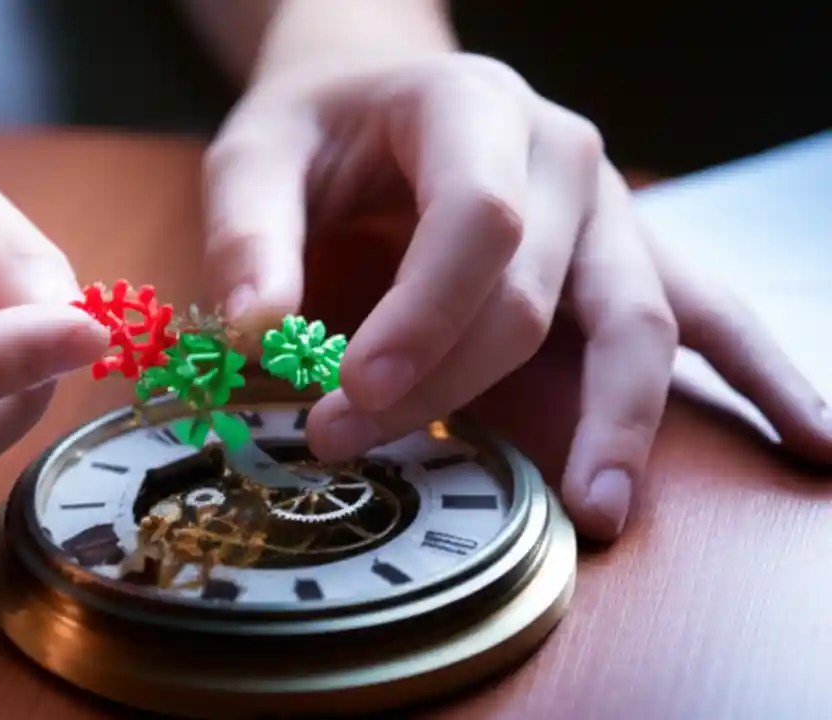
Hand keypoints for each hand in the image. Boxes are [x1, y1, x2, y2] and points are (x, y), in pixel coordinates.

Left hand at [202, 54, 831, 539]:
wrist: (378, 91)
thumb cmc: (319, 129)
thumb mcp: (257, 156)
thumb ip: (251, 237)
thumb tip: (260, 333)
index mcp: (471, 108)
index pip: (476, 218)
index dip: (423, 317)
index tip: (351, 395)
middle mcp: (560, 155)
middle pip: (539, 293)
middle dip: (449, 385)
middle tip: (347, 445)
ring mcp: (607, 211)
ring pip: (640, 320)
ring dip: (624, 421)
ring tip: (600, 510)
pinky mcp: (622, 259)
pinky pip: (705, 317)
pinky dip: (760, 379)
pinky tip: (810, 439)